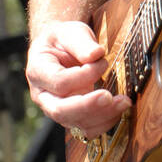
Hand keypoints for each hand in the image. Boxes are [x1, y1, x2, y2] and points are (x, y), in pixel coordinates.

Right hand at [25, 20, 130, 136]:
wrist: (60, 49)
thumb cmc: (63, 40)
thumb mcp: (70, 32)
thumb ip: (81, 43)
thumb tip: (95, 55)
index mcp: (38, 71)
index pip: (59, 82)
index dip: (83, 76)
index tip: (102, 62)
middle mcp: (43, 95)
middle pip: (60, 110)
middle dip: (87, 106)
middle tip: (109, 97)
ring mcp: (56, 109)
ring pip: (75, 122)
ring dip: (101, 116)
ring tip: (123, 102)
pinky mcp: (71, 116)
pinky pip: (86, 129)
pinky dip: (104, 123)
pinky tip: (118, 110)